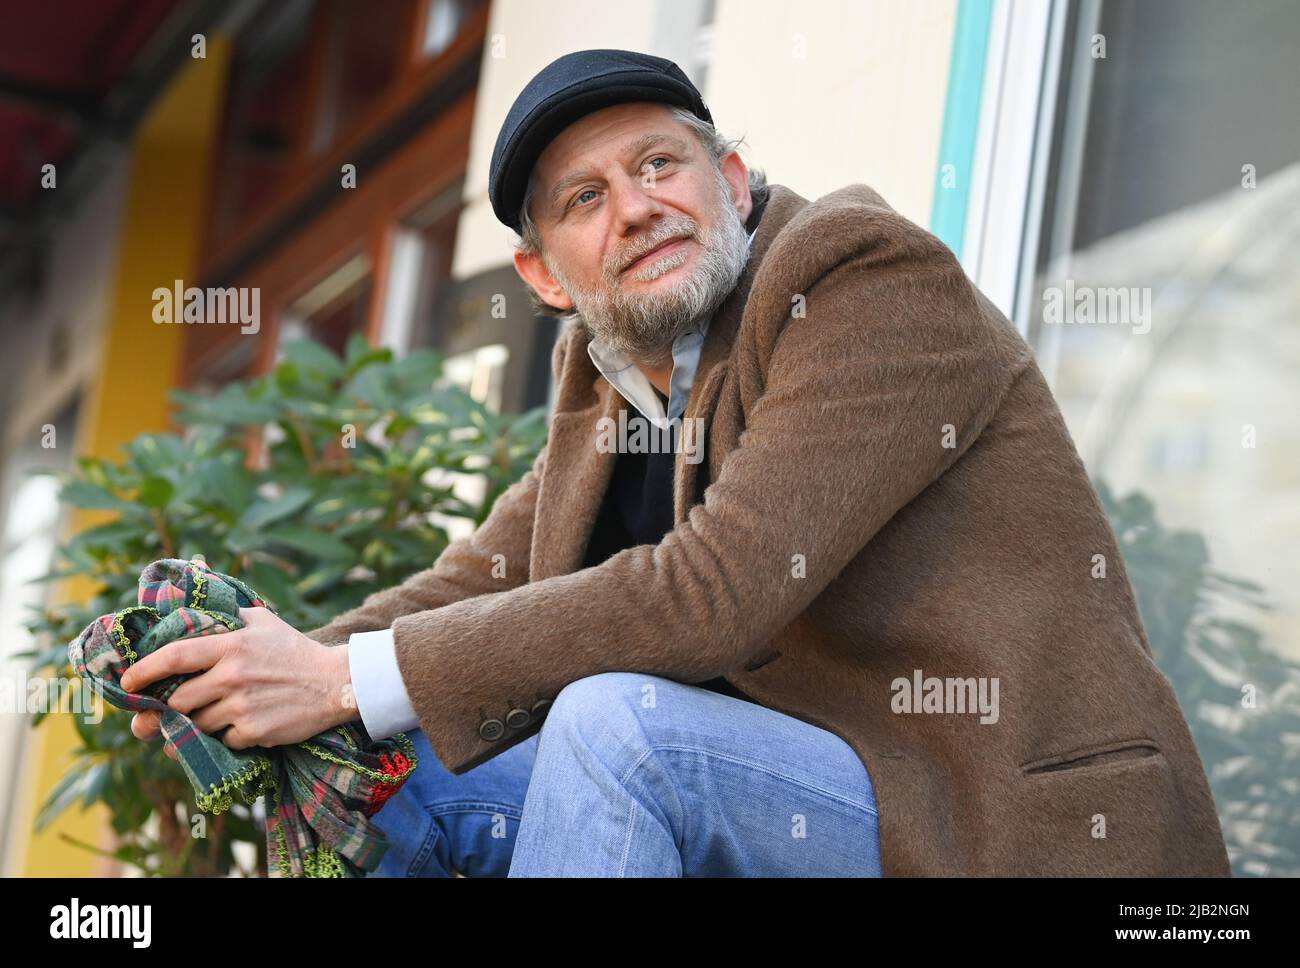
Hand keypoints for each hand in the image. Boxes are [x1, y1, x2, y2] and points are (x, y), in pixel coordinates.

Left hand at [120, 606, 355, 750]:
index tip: (128, 685)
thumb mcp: (264, 622)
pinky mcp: (254, 732)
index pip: (174, 656)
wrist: (336, 683)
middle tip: (150, 720)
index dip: (143, 671)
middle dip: (162, 712)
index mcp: (232, 645)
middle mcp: (232, 676)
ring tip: (193, 727)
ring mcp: (242, 706)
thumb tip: (198, 585)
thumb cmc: (295, 651)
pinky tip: (233, 731)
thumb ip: (229, 613)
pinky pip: (222, 741)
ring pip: (197, 725)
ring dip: (191, 729)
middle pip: (178, 700)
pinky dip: (222, 739)